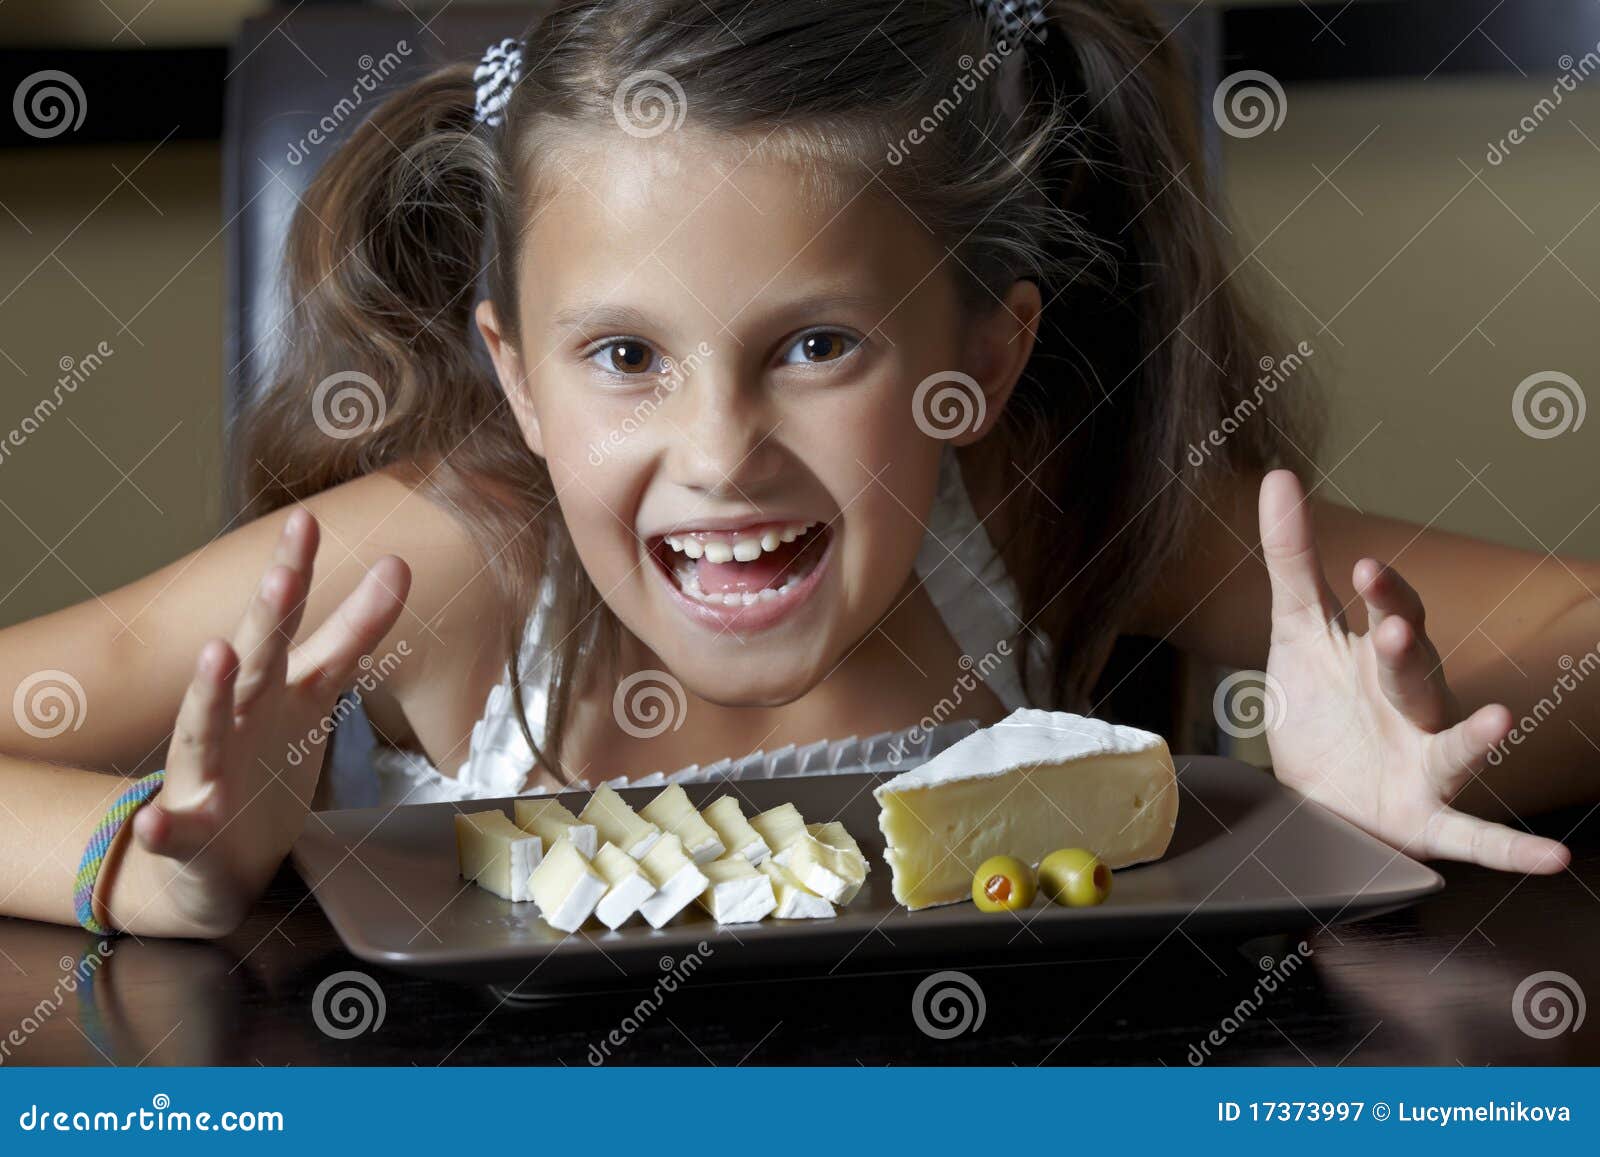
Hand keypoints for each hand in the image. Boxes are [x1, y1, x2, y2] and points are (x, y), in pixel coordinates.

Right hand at [116, 508, 410, 935]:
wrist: (221, 855)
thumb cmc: (264, 758)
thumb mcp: (315, 692)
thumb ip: (353, 633)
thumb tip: (398, 562)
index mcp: (273, 688)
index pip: (296, 625)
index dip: (302, 575)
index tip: (306, 519)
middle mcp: (235, 718)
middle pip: (257, 662)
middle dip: (269, 617)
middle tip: (284, 571)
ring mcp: (207, 774)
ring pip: (204, 731)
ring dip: (209, 694)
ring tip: (216, 654)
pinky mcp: (190, 834)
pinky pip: (173, 831)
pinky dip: (161, 825)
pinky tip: (153, 820)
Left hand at [1256, 470, 1568, 874]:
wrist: (1312, 792)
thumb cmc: (1320, 703)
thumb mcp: (1298, 629)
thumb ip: (1293, 557)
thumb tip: (1280, 477)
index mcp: (1384, 656)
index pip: (1390, 616)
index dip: (1381, 594)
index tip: (1360, 568)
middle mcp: (1414, 705)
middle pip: (1415, 674)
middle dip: (1405, 652)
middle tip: (1390, 628)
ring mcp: (1424, 762)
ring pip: (1451, 746)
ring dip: (1475, 736)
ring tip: (1501, 719)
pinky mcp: (1423, 818)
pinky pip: (1471, 836)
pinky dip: (1508, 848)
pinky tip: (1551, 858)